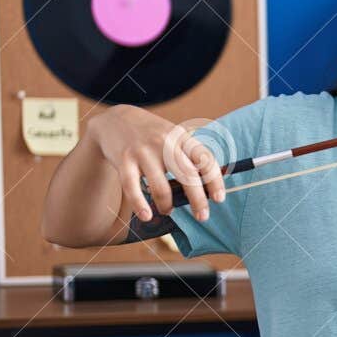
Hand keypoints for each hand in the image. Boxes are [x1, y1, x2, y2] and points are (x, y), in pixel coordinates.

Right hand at [90, 105, 225, 222]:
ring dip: (167, 205)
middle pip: (187, 175)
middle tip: (202, 216)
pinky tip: (146, 216)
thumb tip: (210, 186)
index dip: (214, 180)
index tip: (219, 199)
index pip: (204, 159)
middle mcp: (165, 143)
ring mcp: (143, 151)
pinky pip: (132, 187)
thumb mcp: (175, 137)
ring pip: (161, 187)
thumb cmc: (153, 135)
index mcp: (182, 137)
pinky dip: (140, 205)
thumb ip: (190, 157)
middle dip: (198, 200)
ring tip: (168, 210)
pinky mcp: (124, 160)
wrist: (117, 120)